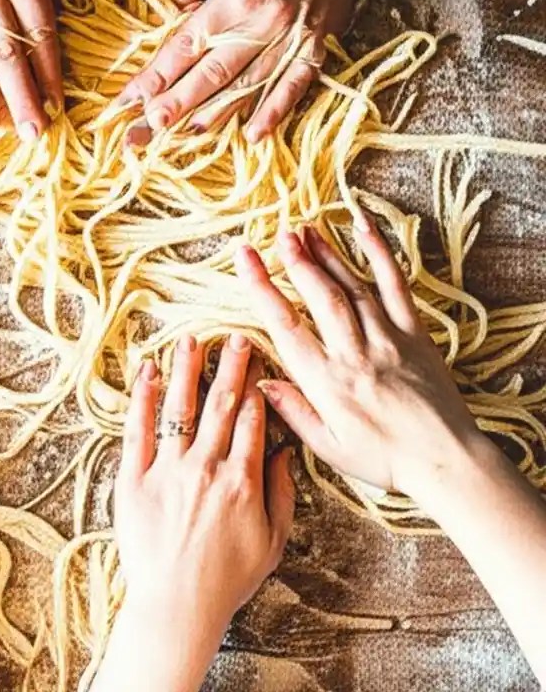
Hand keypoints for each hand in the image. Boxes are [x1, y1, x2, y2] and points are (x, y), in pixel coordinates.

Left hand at [97, 335, 293, 691]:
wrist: (176, 604)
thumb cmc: (227, 580)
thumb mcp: (273, 541)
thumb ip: (280, 493)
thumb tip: (282, 452)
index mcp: (243, 480)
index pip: (252, 420)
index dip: (256, 387)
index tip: (259, 361)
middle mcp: (206, 468)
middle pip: (221, 406)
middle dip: (230, 367)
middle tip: (235, 337)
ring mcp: (167, 472)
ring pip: (179, 409)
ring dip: (186, 370)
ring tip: (191, 340)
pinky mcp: (133, 481)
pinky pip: (138, 431)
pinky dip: (142, 399)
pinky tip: (146, 373)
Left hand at [120, 0, 359, 140]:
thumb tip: (177, 6)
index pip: (184, 47)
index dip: (154, 76)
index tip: (128, 100)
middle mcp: (263, 24)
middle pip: (210, 74)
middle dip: (175, 106)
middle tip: (145, 132)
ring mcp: (293, 38)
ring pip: (248, 85)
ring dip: (215, 115)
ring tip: (184, 136)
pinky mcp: (317, 44)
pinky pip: (296, 84)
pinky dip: (276, 111)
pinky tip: (254, 135)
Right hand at [235, 223, 487, 497]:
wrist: (446, 461)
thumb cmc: (385, 460)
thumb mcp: (329, 447)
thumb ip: (294, 411)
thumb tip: (261, 381)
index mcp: (327, 383)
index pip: (285, 326)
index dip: (261, 288)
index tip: (245, 259)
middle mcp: (355, 355)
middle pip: (321, 297)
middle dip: (298, 262)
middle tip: (279, 234)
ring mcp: (388, 341)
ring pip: (353, 288)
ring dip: (328, 256)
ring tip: (306, 230)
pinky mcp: (416, 336)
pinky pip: (396, 288)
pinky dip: (380, 255)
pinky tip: (363, 230)